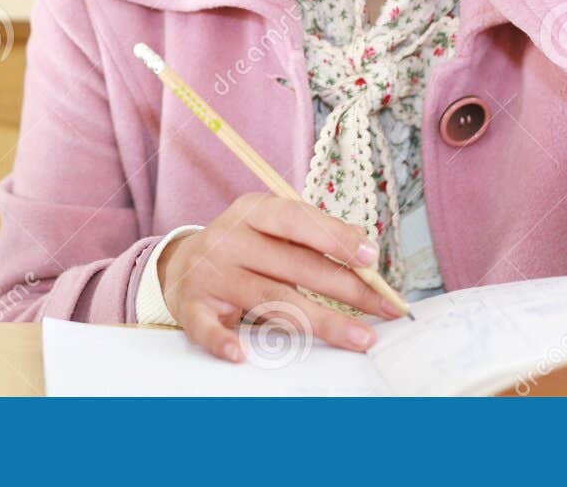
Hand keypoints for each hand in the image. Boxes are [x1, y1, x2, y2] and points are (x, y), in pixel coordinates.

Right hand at [156, 192, 404, 362]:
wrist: (181, 265)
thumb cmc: (244, 248)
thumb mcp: (273, 231)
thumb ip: (313, 237)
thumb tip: (363, 249)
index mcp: (252, 212)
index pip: (296, 220)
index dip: (334, 237)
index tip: (370, 258)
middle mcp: (230, 239)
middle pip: (293, 266)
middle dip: (345, 288)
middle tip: (384, 308)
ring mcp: (210, 273)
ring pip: (269, 299)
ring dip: (319, 321)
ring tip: (358, 337)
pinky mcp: (192, 306)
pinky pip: (207, 327)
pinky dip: (223, 341)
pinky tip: (241, 354)